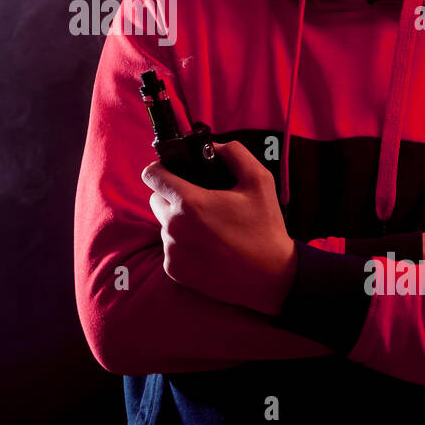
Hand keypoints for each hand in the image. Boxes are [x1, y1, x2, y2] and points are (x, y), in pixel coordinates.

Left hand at [141, 140, 296, 314]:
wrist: (272, 278)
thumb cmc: (265, 228)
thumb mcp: (259, 180)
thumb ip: (234, 153)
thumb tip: (213, 146)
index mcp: (190, 203)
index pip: (152, 175)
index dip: (160, 169)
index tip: (171, 171)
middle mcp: (174, 227)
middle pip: (156, 199)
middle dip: (172, 196)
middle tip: (199, 202)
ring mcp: (173, 251)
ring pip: (164, 225)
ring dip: (178, 222)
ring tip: (208, 227)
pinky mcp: (174, 270)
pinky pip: (170, 248)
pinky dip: (183, 245)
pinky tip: (207, 248)